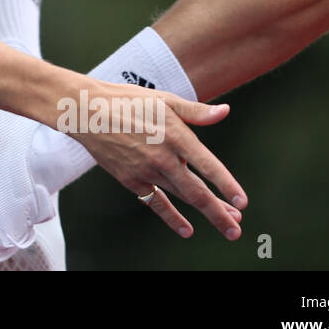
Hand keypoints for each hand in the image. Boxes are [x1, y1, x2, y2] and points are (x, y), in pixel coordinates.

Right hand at [63, 79, 246, 239]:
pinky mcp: (131, 180)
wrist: (87, 112)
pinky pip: (156, 202)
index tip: (242, 203)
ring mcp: (146, 171)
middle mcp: (163, 158)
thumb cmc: (128, 101)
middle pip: (197, 192)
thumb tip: (225, 112)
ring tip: (227, 225)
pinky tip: (187, 229)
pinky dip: (172, 217)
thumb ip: (196, 111)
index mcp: (175, 135)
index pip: (208, 166)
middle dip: (220, 212)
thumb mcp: (165, 99)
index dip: (226, 185)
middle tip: (237, 229)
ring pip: (182, 197)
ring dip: (205, 212)